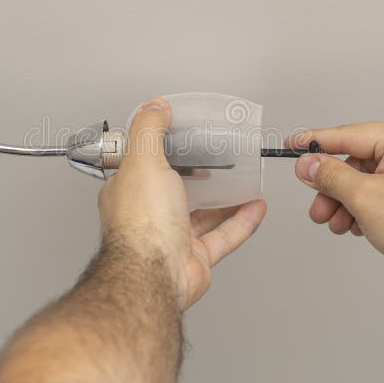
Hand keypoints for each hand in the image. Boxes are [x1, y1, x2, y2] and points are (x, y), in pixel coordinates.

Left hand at [99, 97, 266, 309]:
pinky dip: (241, 221)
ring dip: (223, 197)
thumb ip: (148, 129)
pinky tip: (255, 207)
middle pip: (174, 189)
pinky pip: (223, 236)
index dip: (159, 148)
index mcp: (128, 191)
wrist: (153, 276)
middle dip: (196, 174)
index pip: (141, 164)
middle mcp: (147, 215)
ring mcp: (171, 238)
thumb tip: (154, 106)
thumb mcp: (142, 160)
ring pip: (201, 214)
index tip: (180, 134)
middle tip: (217, 157)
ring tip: (242, 180)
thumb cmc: (141, 225)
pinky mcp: (195, 257)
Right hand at [287, 120, 383, 325]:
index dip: (315, 143)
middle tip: (318, 208)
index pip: (348, 135)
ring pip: (375, 177)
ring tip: (339, 224)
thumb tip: (309, 164)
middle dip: (335, 188)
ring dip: (352, 201)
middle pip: (360, 161)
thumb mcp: (364, 199)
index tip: (293, 144)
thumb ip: (330, 176)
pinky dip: (373, 203)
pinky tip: (362, 224)